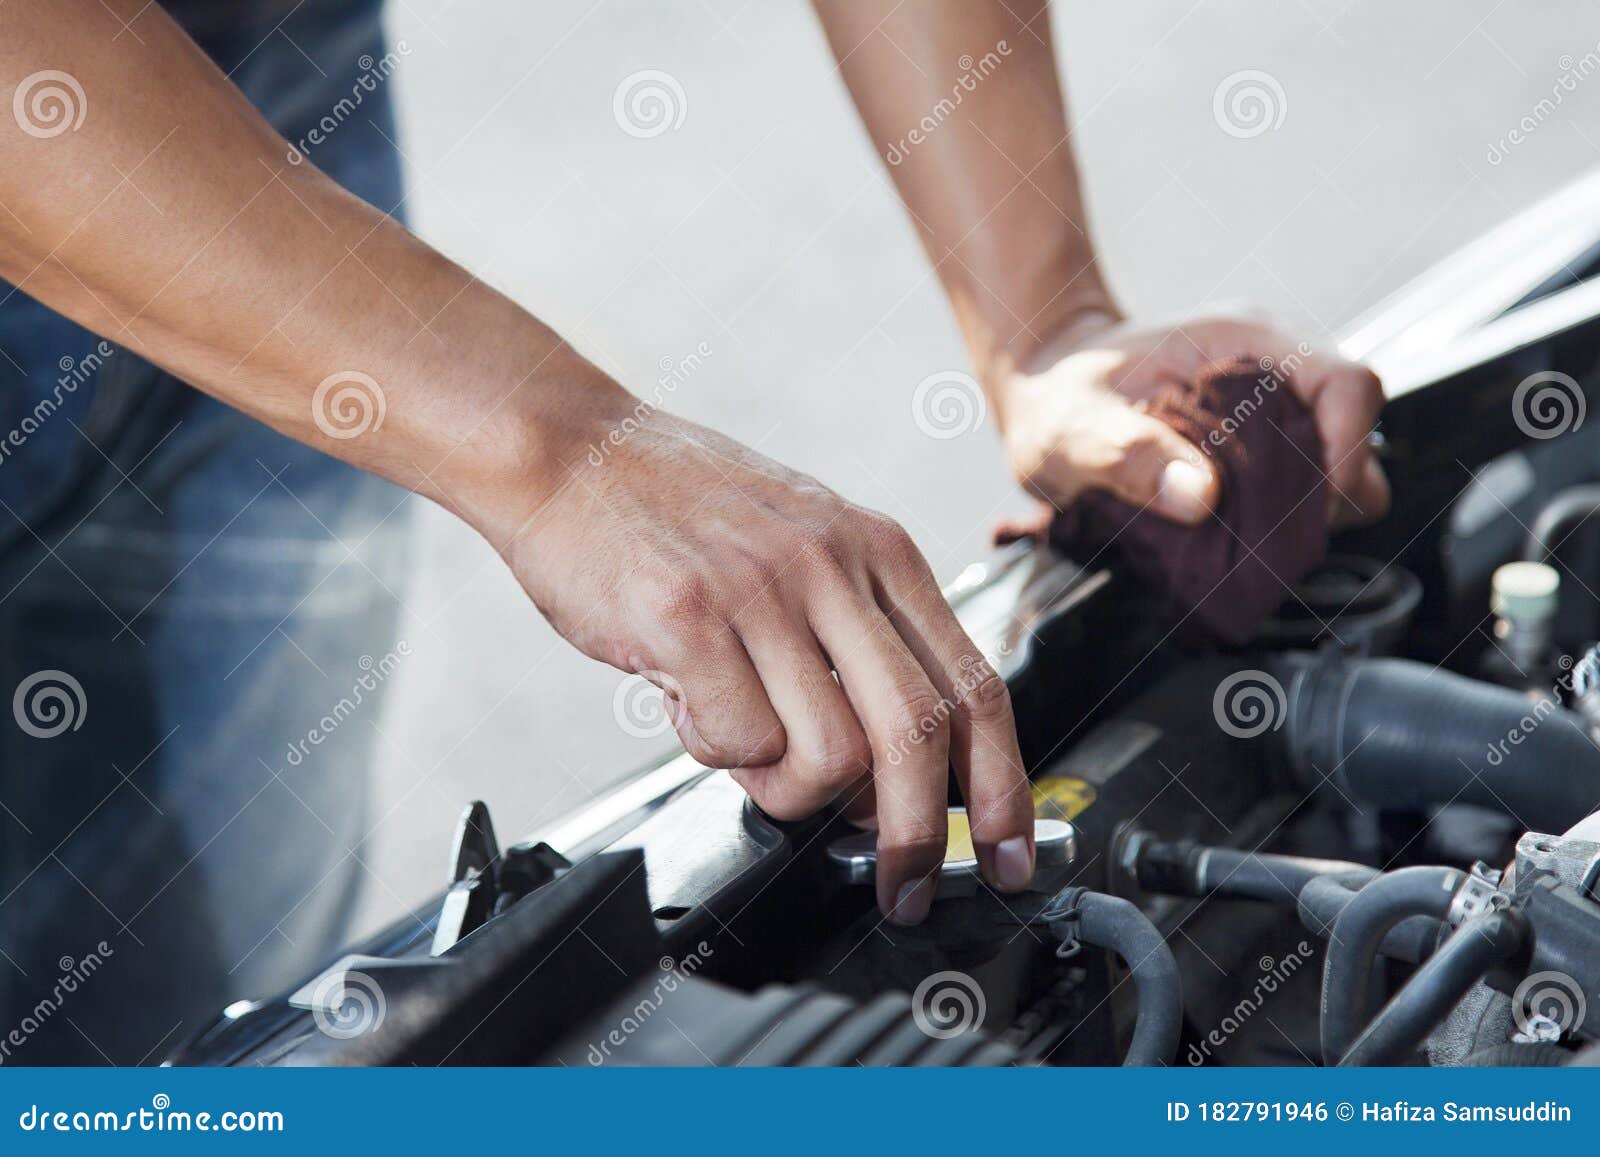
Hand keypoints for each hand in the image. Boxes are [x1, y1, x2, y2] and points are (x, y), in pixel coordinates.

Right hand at [502, 386, 1035, 922]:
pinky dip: (715, 752)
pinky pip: (737, 741)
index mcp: (877, 551)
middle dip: (918, 836)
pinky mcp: (687, 617)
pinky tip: (687, 705)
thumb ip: (856, 649)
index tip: (1008, 852)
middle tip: (903, 887)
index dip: (1003, 786)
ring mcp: (761, 590)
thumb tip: (882, 783)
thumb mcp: (804, 548)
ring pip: (831, 754)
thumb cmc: (679, 509)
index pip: (976, 685)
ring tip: (742, 743)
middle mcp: (832, 565)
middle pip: (919, 734)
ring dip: (788, 787)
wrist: (567, 450)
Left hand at [996, 313, 1389, 527]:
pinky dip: (1278, 517)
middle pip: (1356, 434)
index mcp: (1242, 343)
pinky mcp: (1256, 445)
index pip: (1346, 384)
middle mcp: (1270, 370)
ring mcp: (1268, 408)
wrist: (1043, 387)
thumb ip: (1128, 455)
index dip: (1350, 447)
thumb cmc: (1057, 396)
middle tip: (1270, 538)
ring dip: (1305, 511)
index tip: (1315, 505)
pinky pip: (1296, 484)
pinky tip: (1233, 537)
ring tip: (1248, 543)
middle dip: (1330, 494)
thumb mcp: (1072, 429)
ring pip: (1334, 466)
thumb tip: (1199, 497)